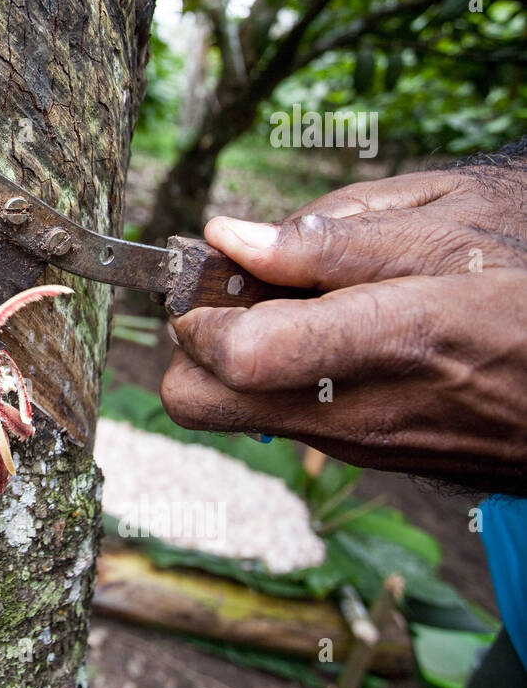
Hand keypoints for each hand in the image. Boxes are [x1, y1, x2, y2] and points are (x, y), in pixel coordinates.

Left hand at [159, 161, 526, 494]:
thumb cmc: (521, 288)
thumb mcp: (443, 232)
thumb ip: (326, 241)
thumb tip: (226, 237)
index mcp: (387, 341)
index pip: (238, 354)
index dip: (200, 312)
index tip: (208, 275)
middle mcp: (360, 410)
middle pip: (198, 401)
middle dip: (194, 345)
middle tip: (234, 294)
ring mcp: (358, 444)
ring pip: (232, 413)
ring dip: (233, 361)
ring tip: (294, 309)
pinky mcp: (363, 456)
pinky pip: (280, 419)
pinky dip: (277, 378)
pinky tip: (327, 338)